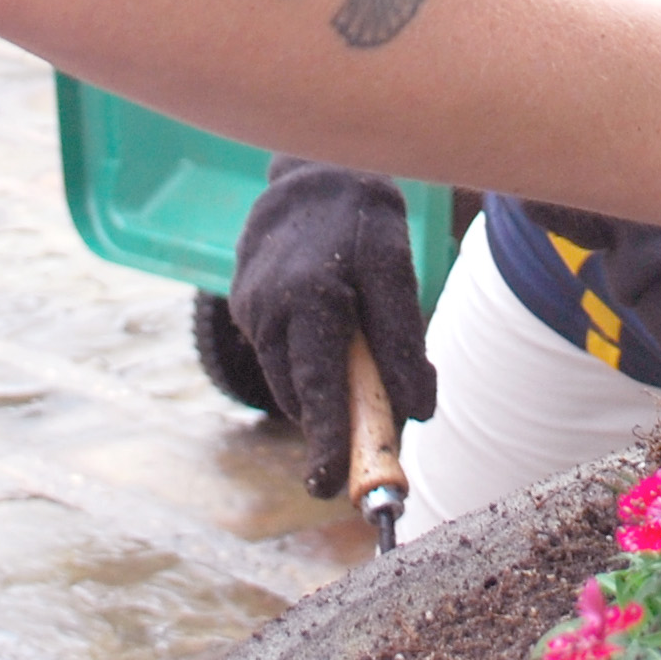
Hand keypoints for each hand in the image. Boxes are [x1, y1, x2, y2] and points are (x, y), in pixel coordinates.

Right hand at [228, 158, 436, 495]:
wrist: (315, 171)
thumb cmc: (364, 224)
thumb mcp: (397, 274)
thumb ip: (403, 344)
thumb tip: (417, 413)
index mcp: (308, 300)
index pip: (318, 391)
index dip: (327, 444)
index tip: (331, 488)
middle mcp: (268, 308)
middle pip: (301, 396)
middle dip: (333, 424)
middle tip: (372, 437)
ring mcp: (249, 307)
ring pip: (289, 379)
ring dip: (322, 389)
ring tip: (357, 352)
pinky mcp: (243, 305)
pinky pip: (279, 354)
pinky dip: (307, 361)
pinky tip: (331, 328)